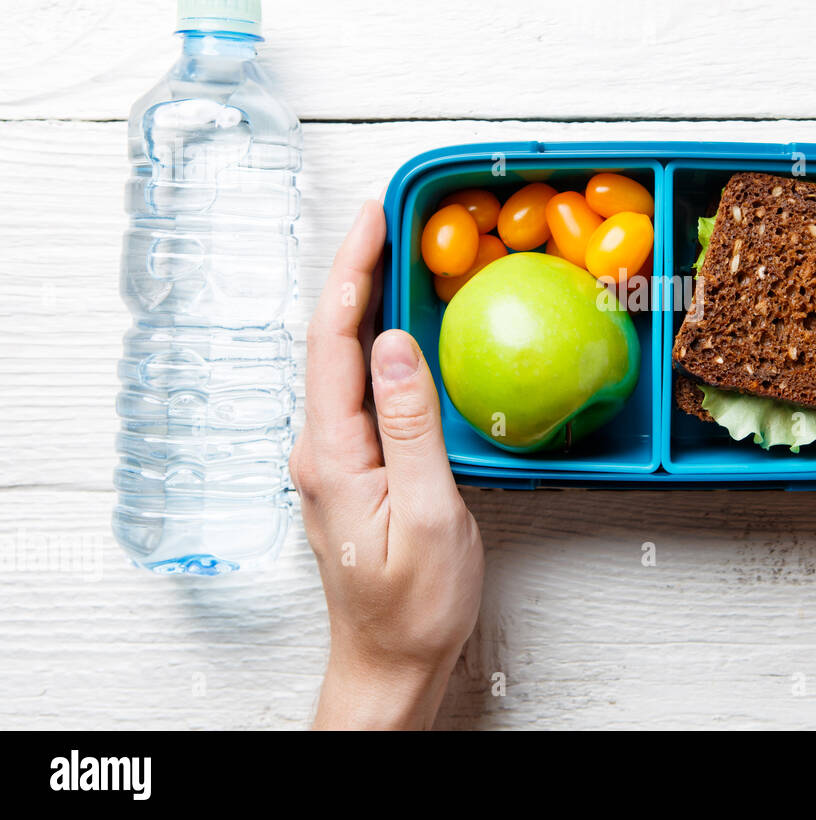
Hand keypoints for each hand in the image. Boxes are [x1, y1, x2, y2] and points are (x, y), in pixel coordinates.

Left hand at [289, 201, 484, 729]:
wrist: (390, 662)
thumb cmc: (413, 605)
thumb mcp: (430, 514)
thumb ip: (412, 426)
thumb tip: (395, 344)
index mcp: (333, 455)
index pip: (333, 341)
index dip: (352, 271)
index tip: (375, 219)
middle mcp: (322, 450)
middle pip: (331, 340)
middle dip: (356, 271)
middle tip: (389, 218)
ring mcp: (334, 459)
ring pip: (343, 361)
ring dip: (365, 303)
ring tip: (396, 256)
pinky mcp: (353, 468)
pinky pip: (360, 389)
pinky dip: (378, 345)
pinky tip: (400, 330)